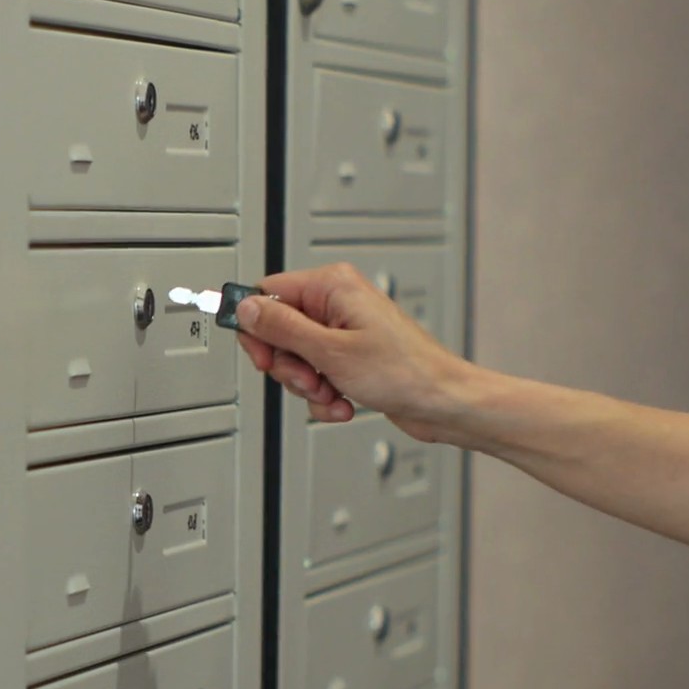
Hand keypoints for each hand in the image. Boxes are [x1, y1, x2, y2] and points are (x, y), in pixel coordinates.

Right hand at [234, 263, 468, 438]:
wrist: (443, 403)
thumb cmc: (406, 372)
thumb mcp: (330, 351)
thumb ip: (282, 328)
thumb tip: (246, 308)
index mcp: (332, 286)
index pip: (267, 293)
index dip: (258, 329)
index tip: (262, 355)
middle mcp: (337, 302)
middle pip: (279, 331)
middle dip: (290, 365)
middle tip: (310, 378)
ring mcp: (343, 330)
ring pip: (296, 358)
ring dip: (308, 385)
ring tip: (332, 391)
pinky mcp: (350, 355)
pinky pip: (316, 374)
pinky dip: (324, 394)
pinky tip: (343, 401)